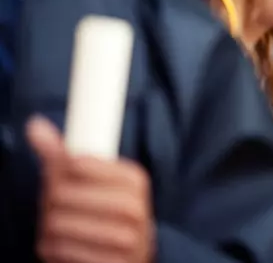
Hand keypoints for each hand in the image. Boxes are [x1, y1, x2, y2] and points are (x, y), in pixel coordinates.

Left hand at [27, 116, 154, 262]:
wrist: (133, 252)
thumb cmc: (106, 210)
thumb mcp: (94, 180)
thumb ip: (63, 153)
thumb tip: (35, 125)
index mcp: (135, 179)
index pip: (78, 163)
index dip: (61, 169)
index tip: (65, 175)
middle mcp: (136, 208)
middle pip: (62, 194)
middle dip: (51, 201)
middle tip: (59, 206)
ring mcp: (126, 240)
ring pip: (57, 224)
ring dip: (50, 227)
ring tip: (64, 226)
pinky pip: (62, 252)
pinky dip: (54, 249)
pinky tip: (67, 245)